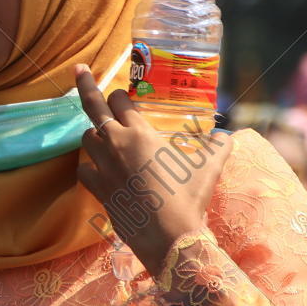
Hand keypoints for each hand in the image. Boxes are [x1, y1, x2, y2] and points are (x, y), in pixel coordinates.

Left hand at [72, 64, 232, 274]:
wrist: (169, 236)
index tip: (122, 94)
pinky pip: (83, 170)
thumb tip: (227, 136)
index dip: (120, 94)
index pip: (120, 99)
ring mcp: (103, 167)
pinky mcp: (97, 189)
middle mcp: (116, 144)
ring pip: (86, 138)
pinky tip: (98, 169)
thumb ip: (218, 146)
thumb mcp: (209, 167)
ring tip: (102, 133)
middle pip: (93, 107)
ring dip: (93, 133)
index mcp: (139, 132)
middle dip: (86, 85)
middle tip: (79, 69)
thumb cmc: (188, 197)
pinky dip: (88, 166)